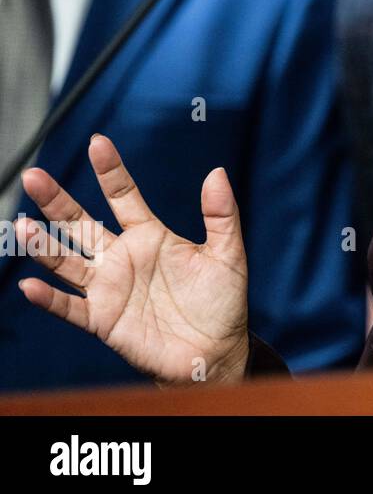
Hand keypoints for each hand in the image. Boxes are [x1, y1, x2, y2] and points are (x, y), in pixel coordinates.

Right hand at [15, 134, 250, 386]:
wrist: (216, 351)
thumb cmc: (222, 302)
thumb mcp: (228, 253)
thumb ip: (221, 214)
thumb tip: (218, 172)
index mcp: (151, 236)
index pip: (124, 196)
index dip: (110, 170)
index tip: (98, 142)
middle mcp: (123, 257)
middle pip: (81, 223)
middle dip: (57, 200)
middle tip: (35, 176)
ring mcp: (109, 288)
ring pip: (67, 261)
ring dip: (43, 246)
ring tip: (23, 226)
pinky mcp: (103, 319)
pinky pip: (69, 307)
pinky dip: (49, 299)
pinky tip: (30, 286)